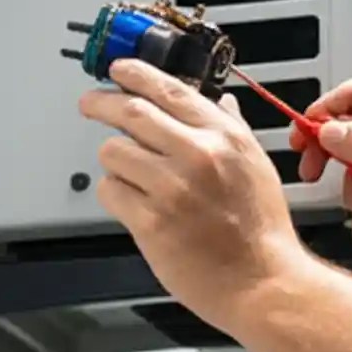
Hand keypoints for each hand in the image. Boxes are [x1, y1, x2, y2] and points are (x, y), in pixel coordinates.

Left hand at [79, 60, 310, 329]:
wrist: (262, 282)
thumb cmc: (261, 230)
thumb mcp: (257, 165)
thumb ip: (233, 128)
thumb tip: (220, 101)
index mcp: (224, 137)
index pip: (169, 90)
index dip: (135, 74)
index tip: (118, 70)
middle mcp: (198, 155)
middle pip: (131, 112)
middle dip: (101, 103)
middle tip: (90, 104)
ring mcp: (171, 188)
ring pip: (114, 151)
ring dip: (114, 159)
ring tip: (130, 173)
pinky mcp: (150, 221)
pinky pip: (111, 191)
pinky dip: (115, 193)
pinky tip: (133, 202)